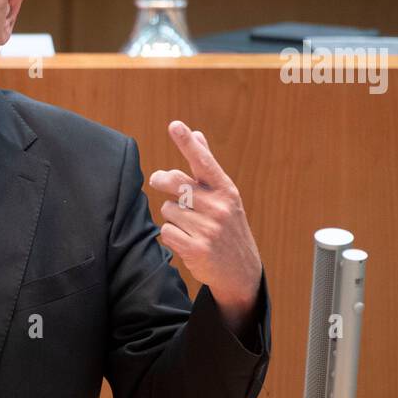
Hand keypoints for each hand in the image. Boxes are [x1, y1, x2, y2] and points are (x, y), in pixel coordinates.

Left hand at [148, 121, 262, 331]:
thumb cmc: (227, 228)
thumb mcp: (224, 197)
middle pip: (175, 183)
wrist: (240, 272)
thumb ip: (206, 167)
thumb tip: (197, 134)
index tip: (175, 125)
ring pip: (167, 209)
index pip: (204, 162)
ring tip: (188, 225)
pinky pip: (166, 231)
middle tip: (157, 180)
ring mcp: (209, 229)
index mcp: (226, 191)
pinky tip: (185, 241)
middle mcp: (219, 207)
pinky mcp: (196, 249)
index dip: (188, 144)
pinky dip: (170, 235)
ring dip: (171, 215)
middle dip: (162, 180)